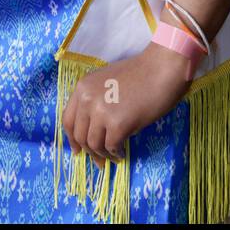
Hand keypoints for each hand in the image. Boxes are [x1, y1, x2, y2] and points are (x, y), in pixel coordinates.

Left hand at [62, 38, 192, 169]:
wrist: (162, 68)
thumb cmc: (140, 74)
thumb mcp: (107, 83)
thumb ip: (95, 101)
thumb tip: (91, 132)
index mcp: (83, 87)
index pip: (68, 120)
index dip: (72, 139)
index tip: (78, 150)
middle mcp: (87, 99)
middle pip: (80, 135)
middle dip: (89, 151)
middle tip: (99, 161)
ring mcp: (101, 112)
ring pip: (94, 144)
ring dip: (103, 154)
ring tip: (114, 155)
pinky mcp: (118, 124)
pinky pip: (111, 147)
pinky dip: (116, 153)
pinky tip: (122, 153)